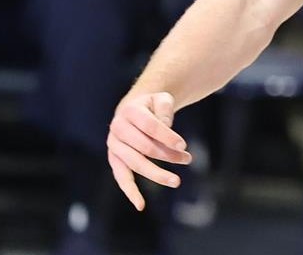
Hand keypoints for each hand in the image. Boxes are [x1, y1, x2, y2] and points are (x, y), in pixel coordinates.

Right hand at [108, 91, 191, 210]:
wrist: (134, 109)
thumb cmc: (152, 106)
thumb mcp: (161, 98)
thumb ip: (165, 109)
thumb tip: (167, 126)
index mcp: (129, 110)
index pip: (150, 126)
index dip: (167, 136)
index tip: (183, 146)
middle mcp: (117, 128)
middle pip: (144, 147)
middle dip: (167, 155)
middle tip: (187, 159)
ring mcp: (114, 145)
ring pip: (135, 163)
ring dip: (157, 173)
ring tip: (176, 181)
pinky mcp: (115, 159)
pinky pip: (121, 177)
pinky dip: (130, 191)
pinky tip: (140, 204)